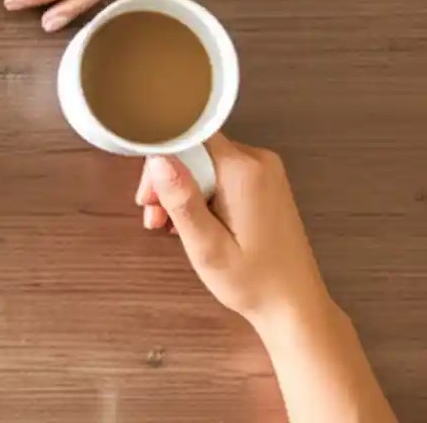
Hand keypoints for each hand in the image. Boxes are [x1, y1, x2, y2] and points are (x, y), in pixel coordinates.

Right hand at [135, 134, 331, 325]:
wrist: (294, 305)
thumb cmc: (252, 281)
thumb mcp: (207, 245)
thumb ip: (182, 199)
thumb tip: (157, 159)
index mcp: (244, 171)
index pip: (187, 138)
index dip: (159, 163)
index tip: (149, 198)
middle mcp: (257, 161)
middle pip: (194, 150)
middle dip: (167, 181)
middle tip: (154, 218)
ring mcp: (263, 171)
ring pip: (203, 163)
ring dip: (181, 191)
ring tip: (169, 226)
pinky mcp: (263, 183)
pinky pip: (219, 174)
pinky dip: (200, 194)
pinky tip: (192, 222)